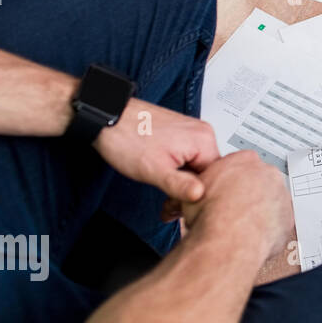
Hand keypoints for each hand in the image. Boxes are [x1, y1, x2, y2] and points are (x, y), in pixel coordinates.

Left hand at [93, 98, 218, 203]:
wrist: (107, 117)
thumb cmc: (126, 139)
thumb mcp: (154, 170)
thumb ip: (180, 185)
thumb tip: (201, 195)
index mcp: (204, 140)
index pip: (215, 177)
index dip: (198, 195)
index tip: (179, 205)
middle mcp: (203, 132)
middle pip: (207, 171)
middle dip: (189, 188)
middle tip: (167, 200)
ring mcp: (192, 130)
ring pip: (196, 164)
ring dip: (182, 178)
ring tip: (162, 182)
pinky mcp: (181, 131)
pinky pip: (188, 155)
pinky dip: (177, 167)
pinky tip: (161, 170)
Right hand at [180, 151, 294, 261]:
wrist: (228, 239)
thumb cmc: (210, 215)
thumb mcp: (194, 189)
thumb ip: (202, 182)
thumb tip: (194, 188)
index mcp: (245, 160)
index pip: (241, 163)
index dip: (231, 180)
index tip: (226, 191)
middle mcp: (268, 173)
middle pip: (259, 180)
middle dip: (248, 193)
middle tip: (232, 209)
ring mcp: (281, 195)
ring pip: (271, 201)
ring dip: (260, 210)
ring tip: (241, 225)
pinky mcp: (288, 217)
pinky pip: (278, 222)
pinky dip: (268, 228)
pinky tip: (252, 236)